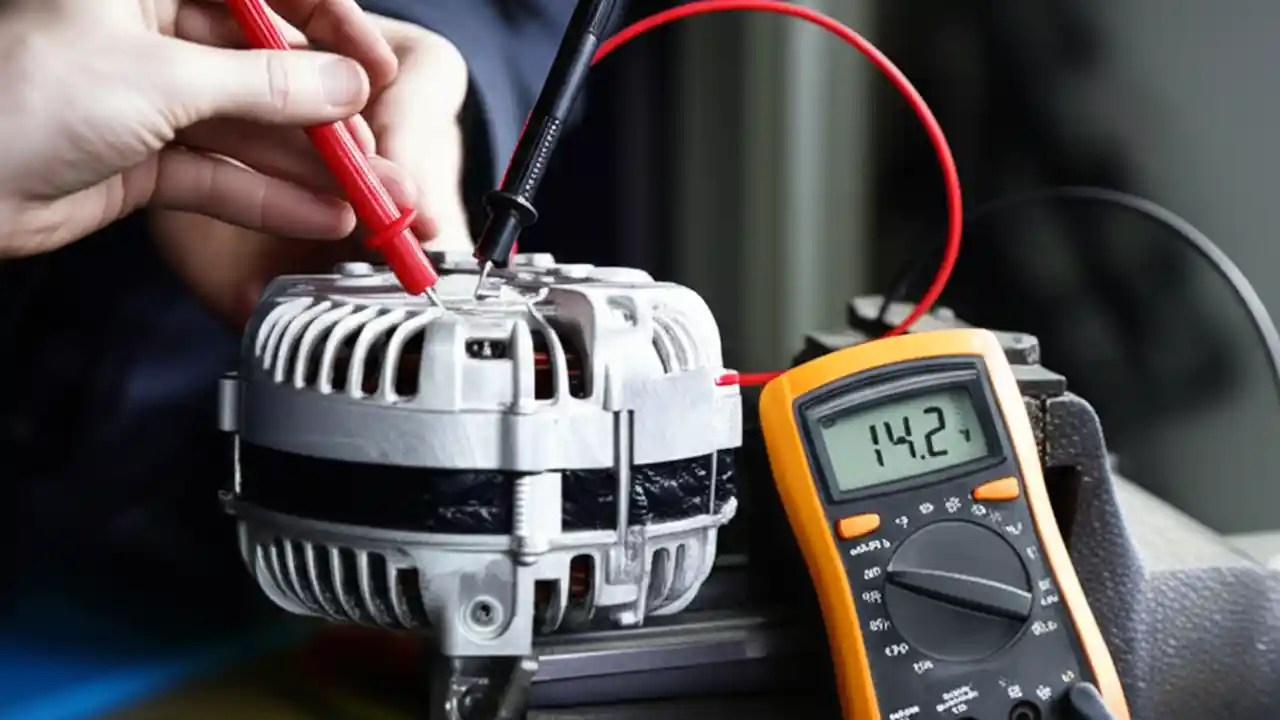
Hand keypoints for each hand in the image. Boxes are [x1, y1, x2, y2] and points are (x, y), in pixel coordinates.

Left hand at [0, 0, 400, 257]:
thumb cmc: (18, 100)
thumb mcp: (159, 78)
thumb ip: (264, 85)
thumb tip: (342, 83)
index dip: (326, 21)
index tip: (373, 63)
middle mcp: (151, 32)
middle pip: (264, 64)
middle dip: (325, 109)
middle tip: (373, 142)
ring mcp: (150, 98)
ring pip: (250, 126)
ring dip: (309, 163)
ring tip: (365, 192)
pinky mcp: (145, 159)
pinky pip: (224, 174)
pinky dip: (271, 198)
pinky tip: (319, 215)